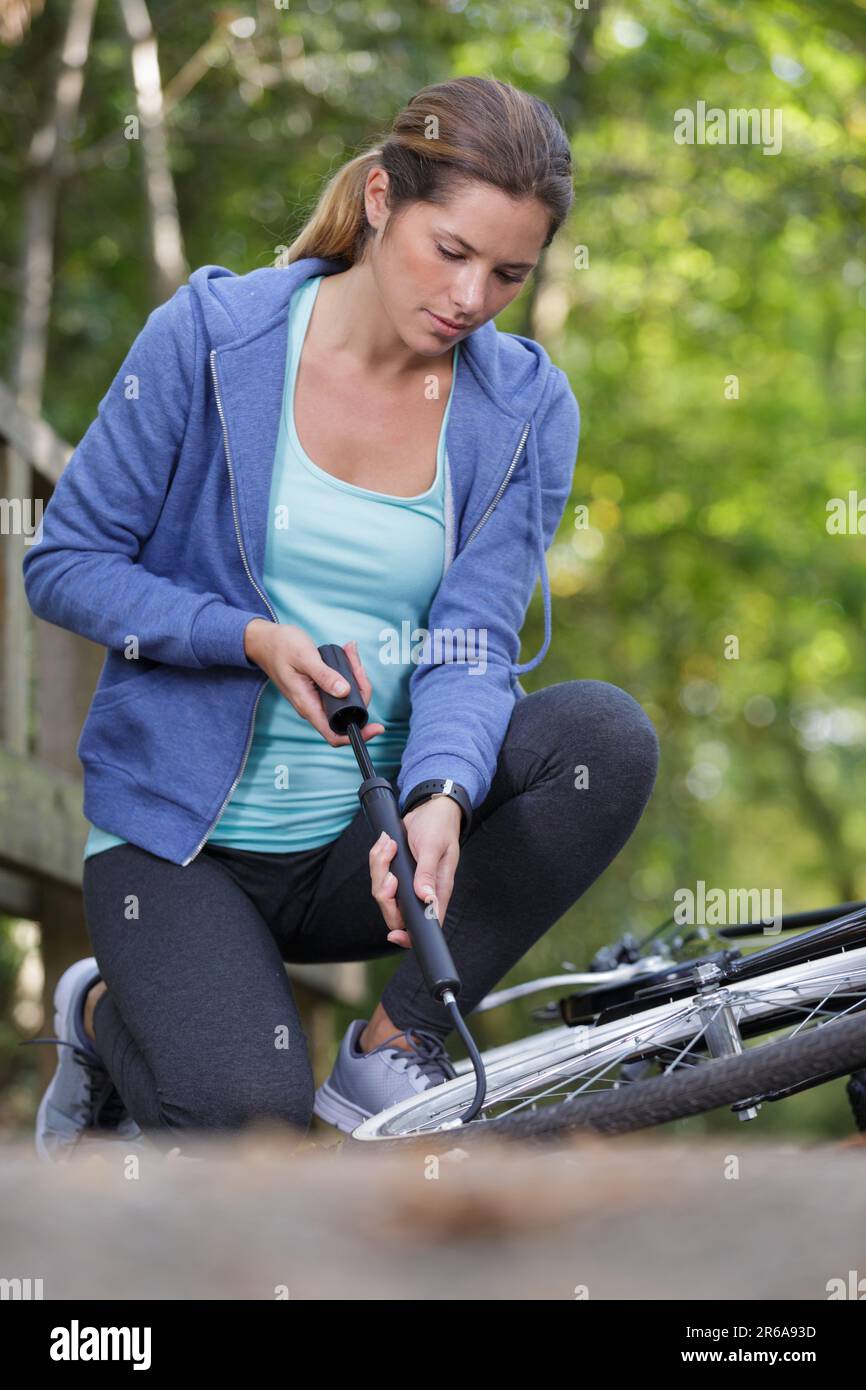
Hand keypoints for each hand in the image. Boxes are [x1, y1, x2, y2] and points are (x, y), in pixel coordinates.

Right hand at [244, 621, 383, 746]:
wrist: (265, 642)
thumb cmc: (280, 648)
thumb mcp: (304, 657)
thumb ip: (324, 675)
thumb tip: (345, 691)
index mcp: (308, 705)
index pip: (335, 734)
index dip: (358, 735)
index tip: (376, 728)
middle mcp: (314, 706)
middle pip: (348, 713)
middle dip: (361, 691)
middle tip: (358, 665)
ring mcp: (317, 698)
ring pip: (347, 698)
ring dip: (356, 678)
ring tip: (351, 653)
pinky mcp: (320, 688)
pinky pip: (341, 687)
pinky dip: (350, 673)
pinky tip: (348, 656)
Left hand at [369, 796, 461, 947]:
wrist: (431, 808)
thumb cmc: (439, 827)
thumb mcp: (433, 847)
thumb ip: (427, 873)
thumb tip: (425, 898)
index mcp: (437, 890)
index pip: (424, 922)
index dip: (408, 934)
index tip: (394, 935)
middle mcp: (422, 891)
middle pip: (395, 911)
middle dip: (384, 893)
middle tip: (390, 872)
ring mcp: (408, 882)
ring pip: (383, 891)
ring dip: (380, 867)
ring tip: (389, 845)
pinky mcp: (398, 871)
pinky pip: (378, 874)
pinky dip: (378, 858)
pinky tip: (386, 843)